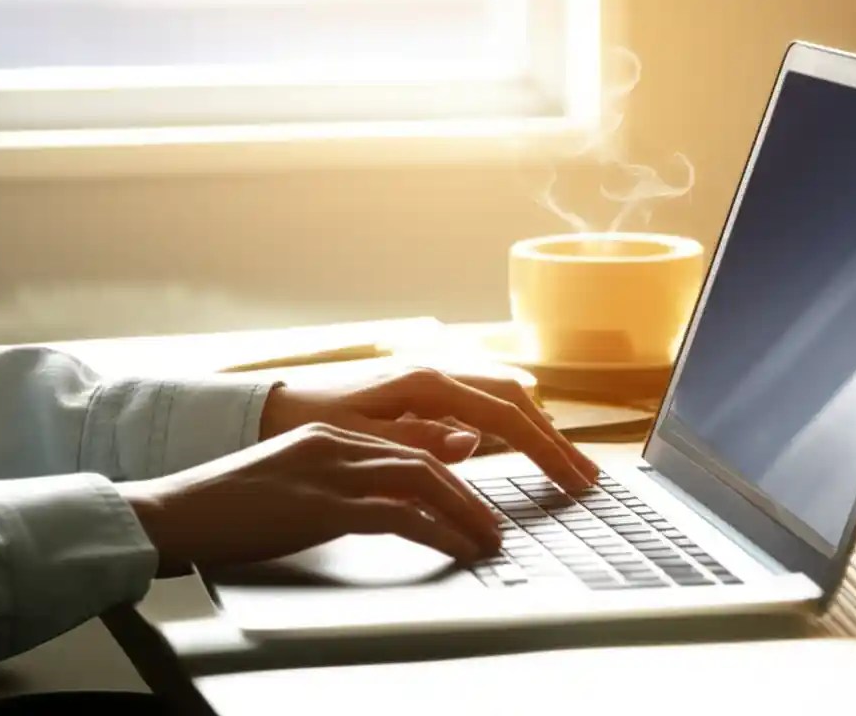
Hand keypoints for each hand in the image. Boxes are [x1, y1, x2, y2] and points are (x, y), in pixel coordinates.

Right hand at [118, 422, 502, 575]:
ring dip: (465, 512)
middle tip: (496, 524)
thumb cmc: (228, 509)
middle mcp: (335, 440)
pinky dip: (438, 531)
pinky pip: (397, 515)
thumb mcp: (295, 485)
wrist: (173, 514)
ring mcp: (329, 469)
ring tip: (489, 540)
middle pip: (426, 458)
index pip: (410, 442)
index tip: (478, 496)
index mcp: (330, 432)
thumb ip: (343, 482)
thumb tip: (393, 495)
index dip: (453, 469)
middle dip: (471, 492)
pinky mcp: (321, 504)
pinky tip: (458, 549)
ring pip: (421, 480)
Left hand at [259, 368, 598, 491]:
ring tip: (567, 466)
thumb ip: (416, 442)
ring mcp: (431, 385)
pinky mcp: (423, 399)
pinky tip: (522, 452)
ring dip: (537, 432)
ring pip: (502, 401)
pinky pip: (481, 409)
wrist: (267, 408)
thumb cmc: (306, 424)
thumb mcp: (357, 441)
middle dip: (554, 438)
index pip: (505, 415)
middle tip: (587, 477)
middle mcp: (434, 375)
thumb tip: (472, 444)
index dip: (546, 448)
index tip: (574, 480)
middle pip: (515, 400)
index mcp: (424, 384)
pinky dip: (511, 429)